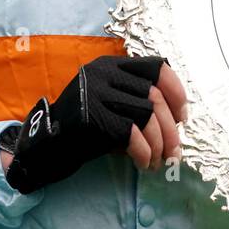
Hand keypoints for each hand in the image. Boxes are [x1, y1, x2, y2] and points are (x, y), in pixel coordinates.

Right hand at [4, 54, 172, 193]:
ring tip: (158, 161)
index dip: (176, 91)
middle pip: (154, 97)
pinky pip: (132, 135)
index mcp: (110, 65)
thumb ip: (136, 99)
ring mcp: (96, 94)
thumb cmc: (85, 128)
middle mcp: (103, 74)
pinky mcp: (92, 117)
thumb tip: (176, 120)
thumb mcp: (110, 101)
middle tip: (174, 152)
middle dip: (171, 129)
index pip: (156, 67)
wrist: (47, 146)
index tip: (181, 117)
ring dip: (159, 144)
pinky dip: (143, 152)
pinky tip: (143, 164)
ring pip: (146, 116)